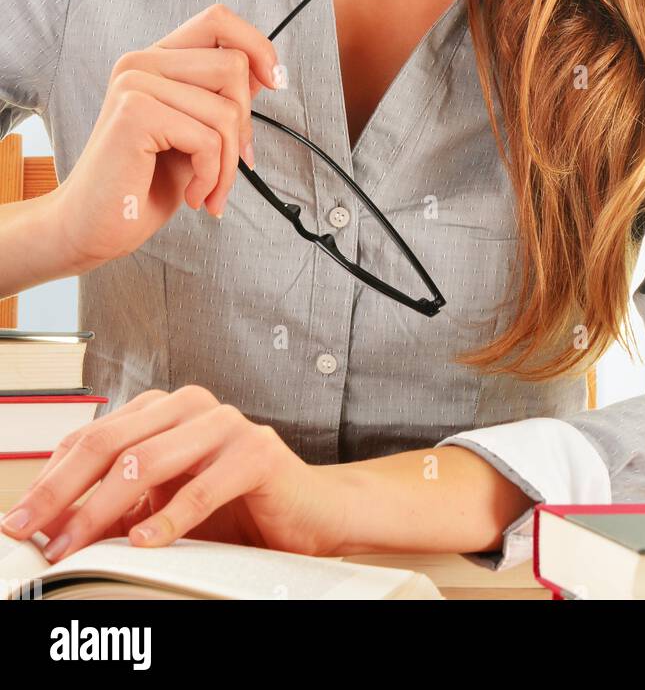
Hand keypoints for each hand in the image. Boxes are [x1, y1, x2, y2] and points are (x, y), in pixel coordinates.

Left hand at [0, 386, 349, 563]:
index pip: (92, 436)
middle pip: (111, 443)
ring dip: (102, 510)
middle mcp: (190, 408)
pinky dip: (168, 519)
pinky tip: (144, 542)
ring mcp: (225, 425)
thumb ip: (120, 503)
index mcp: (164, 410)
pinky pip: (202, 486)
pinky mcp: (257, 452)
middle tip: (34, 532)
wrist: (310, 511)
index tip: (20, 519)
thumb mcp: (164, 502)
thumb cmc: (237, 506)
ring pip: (148, 462)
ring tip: (76, 544)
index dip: (51, 479)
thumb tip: (56, 526)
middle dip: (62, 492)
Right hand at [54, 4, 281, 270]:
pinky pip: (208, 139)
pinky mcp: (133, 113)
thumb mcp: (194, 134)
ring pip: (226, 108)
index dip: (257, 45)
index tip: (274, 82)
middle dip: (243, 126)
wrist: (92, 229)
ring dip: (228, 164)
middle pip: (233, 66)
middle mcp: (139, 63)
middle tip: (227, 166)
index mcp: (154, 60)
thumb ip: (220, 98)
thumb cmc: (142, 186)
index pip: (218, 20)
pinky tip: (192, 194)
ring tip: (206, 189)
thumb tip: (265, 72)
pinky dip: (211, 176)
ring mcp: (134, 84)